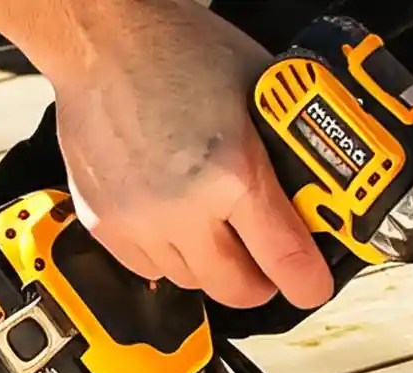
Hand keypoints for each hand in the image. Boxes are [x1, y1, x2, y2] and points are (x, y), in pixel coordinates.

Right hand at [49, 3, 333, 308]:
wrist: (101, 42)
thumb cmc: (175, 51)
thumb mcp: (256, 91)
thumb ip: (283, 148)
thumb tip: (310, 190)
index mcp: (231, 173)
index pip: (285, 261)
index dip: (308, 282)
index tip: (311, 284)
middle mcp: (182, 209)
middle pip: (236, 290)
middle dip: (259, 281)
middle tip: (266, 262)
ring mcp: (138, 221)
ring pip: (191, 283)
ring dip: (210, 265)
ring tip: (213, 228)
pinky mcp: (103, 224)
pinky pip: (146, 269)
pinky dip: (167, 255)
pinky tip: (173, 220)